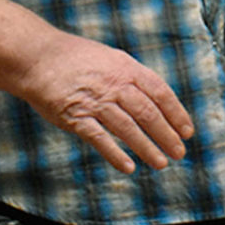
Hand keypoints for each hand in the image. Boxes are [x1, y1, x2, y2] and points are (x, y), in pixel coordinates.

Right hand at [17, 34, 195, 173]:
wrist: (37, 57)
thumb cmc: (75, 58)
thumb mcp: (110, 58)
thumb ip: (131, 77)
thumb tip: (154, 97)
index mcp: (126, 68)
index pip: (160, 92)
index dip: (176, 113)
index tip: (187, 131)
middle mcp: (114, 84)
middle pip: (148, 113)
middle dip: (167, 135)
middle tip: (179, 152)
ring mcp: (95, 101)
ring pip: (128, 128)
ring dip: (147, 147)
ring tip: (161, 163)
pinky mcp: (76, 116)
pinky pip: (100, 138)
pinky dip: (115, 154)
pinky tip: (128, 167)